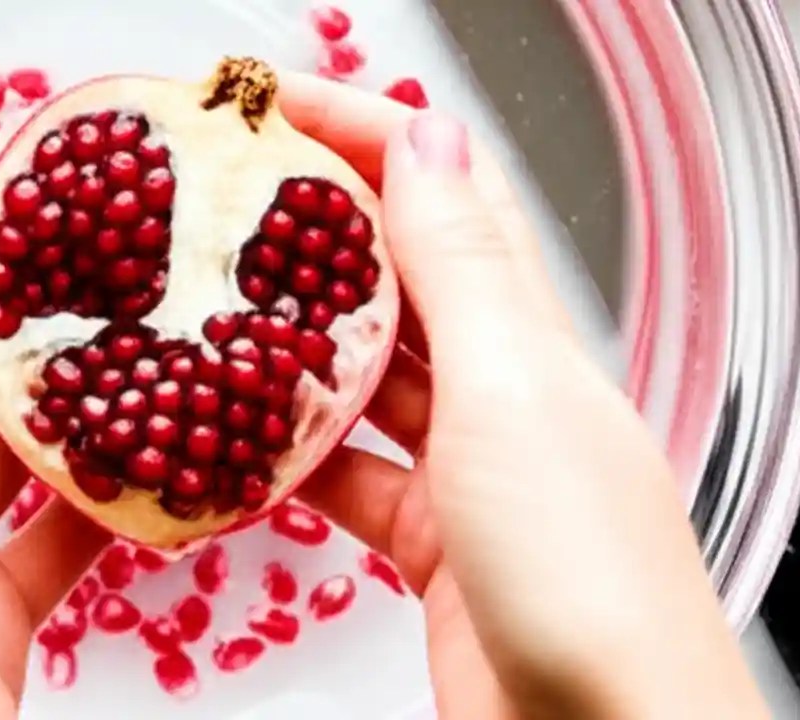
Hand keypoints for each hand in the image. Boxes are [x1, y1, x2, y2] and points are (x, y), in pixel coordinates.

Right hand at [277, 76, 767, 717]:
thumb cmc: (585, 578)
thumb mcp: (509, 395)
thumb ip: (459, 271)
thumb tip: (427, 140)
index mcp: (529, 338)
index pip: (446, 198)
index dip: (365, 138)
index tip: (276, 109)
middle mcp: (499, 393)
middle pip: (396, 283)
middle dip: (314, 232)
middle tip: (225, 204)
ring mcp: (461, 469)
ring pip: (362, 380)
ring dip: (291, 344)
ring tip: (213, 312)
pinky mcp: (425, 542)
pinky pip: (346, 473)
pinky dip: (291, 453)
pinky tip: (242, 443)